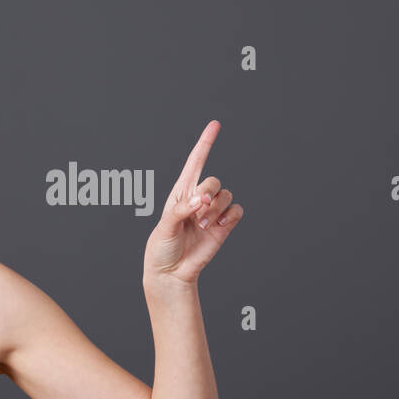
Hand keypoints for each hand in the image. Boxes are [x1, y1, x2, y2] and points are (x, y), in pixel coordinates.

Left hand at [143, 119, 243, 285]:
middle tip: (198, 209)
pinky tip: (219, 225)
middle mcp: (198, 199)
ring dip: (217, 208)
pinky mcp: (223, 226)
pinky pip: (236, 210)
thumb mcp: (165, 226)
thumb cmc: (161, 248)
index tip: (215, 125)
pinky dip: (230, 215)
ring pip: (226, 195)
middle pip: (213, 181)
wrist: (171, 273)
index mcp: (180, 193)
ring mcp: (211, 213)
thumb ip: (182, 210)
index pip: (195, 162)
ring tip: (204, 225)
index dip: (205, 143)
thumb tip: (201, 200)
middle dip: (208, 192)